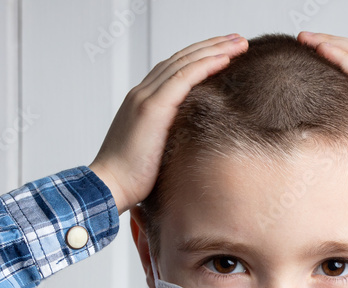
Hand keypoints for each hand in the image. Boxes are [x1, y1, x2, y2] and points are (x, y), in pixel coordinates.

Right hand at [89, 34, 247, 214]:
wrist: (109, 186)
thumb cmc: (130, 179)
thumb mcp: (154, 152)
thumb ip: (168, 140)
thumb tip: (190, 146)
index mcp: (141, 102)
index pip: (173, 69)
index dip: (200, 58)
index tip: (225, 53)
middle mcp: (142, 93)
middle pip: (180, 59)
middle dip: (211, 46)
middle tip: (237, 40)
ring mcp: (145, 98)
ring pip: (184, 62)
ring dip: (214, 50)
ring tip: (239, 43)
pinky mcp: (152, 108)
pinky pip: (183, 78)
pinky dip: (205, 65)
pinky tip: (225, 58)